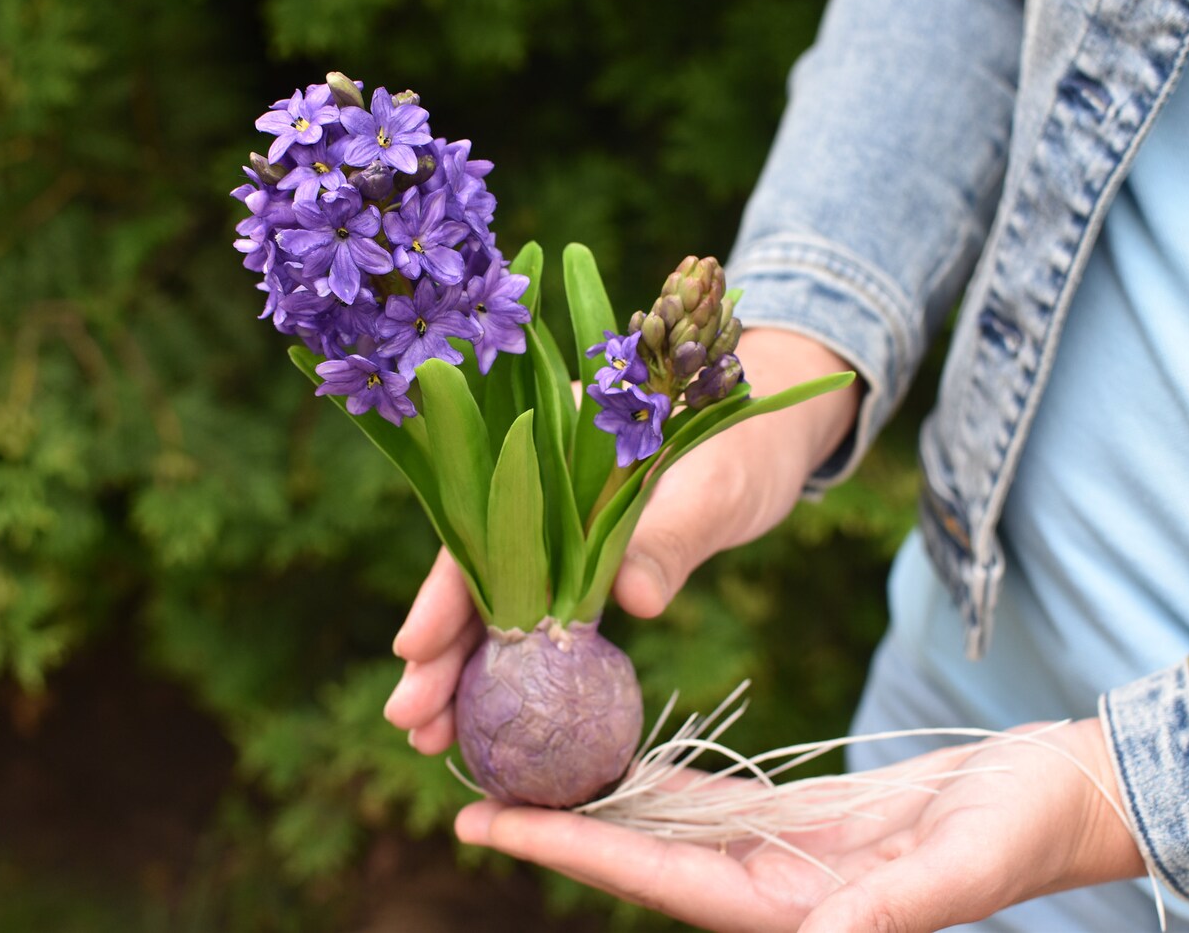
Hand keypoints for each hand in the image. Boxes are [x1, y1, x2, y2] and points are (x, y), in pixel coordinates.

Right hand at [384, 329, 860, 753]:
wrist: (776, 444)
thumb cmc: (748, 451)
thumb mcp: (717, 488)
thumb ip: (672, 535)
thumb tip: (633, 601)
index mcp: (554, 458)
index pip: (483, 528)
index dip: (444, 591)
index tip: (414, 650)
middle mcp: (544, 502)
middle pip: (477, 581)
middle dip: (439, 655)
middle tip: (412, 725)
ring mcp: (562, 543)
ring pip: (501, 613)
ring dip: (466, 678)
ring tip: (431, 743)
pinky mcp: (588, 577)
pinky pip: (544, 630)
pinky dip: (516, 677)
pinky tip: (494, 726)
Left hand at [453, 719, 1146, 932]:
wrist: (1055, 802)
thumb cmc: (1022, 834)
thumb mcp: (960, 867)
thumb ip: (891, 911)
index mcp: (791, 909)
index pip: (652, 879)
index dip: (568, 852)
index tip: (486, 824)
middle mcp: (767, 890)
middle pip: (635, 856)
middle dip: (552, 828)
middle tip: (468, 791)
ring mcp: (778, 858)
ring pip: (660, 829)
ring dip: (591, 801)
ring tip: (519, 765)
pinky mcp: (797, 822)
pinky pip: (703, 802)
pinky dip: (651, 779)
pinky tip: (612, 755)